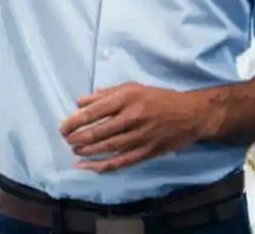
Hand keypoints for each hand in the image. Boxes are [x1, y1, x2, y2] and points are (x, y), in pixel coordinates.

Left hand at [59, 83, 210, 173]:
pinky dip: (101, 166)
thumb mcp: (134, 88)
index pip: (95, 110)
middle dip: (78, 138)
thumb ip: (107, 94)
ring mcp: (140, 136)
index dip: (75, 121)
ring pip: (107, 148)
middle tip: (67, 140)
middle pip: (98, 131)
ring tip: (75, 150)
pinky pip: (120, 162)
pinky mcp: (146, 152)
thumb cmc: (159, 98)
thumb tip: (81, 101)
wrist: (190, 114)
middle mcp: (133, 116)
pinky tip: (87, 166)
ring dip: (87, 151)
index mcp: (128, 98)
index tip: (64, 127)